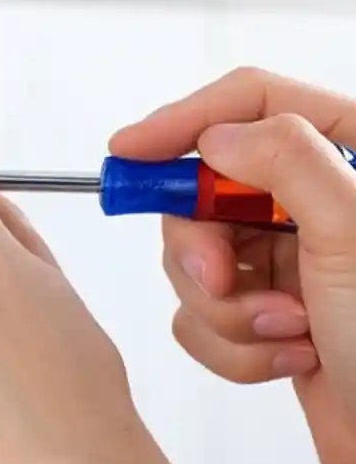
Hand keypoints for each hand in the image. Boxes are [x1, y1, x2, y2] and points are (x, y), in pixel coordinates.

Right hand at [112, 67, 355, 463]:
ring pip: (197, 260)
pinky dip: (234, 347)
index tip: (131, 153)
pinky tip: (290, 360)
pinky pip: (203, 317)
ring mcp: (292, 262)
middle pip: (206, 189)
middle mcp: (319, 204)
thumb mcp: (354, 233)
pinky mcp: (270, 315)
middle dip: (201, 247)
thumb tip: (217, 135)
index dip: (184, 122)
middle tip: (220, 278)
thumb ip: (286, 161)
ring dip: (227, 310)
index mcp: (353, 161)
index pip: (253, 103)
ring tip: (285, 333)